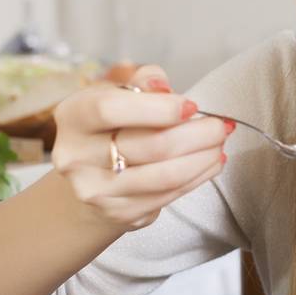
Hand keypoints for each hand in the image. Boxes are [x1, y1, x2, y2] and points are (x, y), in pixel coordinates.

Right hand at [51, 65, 231, 231]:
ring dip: (204, 158)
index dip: (158, 108)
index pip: (110, 109)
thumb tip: (164, 89)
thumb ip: (143, 80)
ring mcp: (96, 190)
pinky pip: (169, 196)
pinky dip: (198, 177)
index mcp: (73, 116)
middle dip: (198, 134)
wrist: (93, 174)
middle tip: (222, 126)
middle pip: (150, 146)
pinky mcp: (118, 213)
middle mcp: (76, 157)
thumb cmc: (114, 124)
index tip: (191, 106)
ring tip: (220, 144)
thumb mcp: (119, 92)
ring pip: (166, 176)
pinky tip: (211, 163)